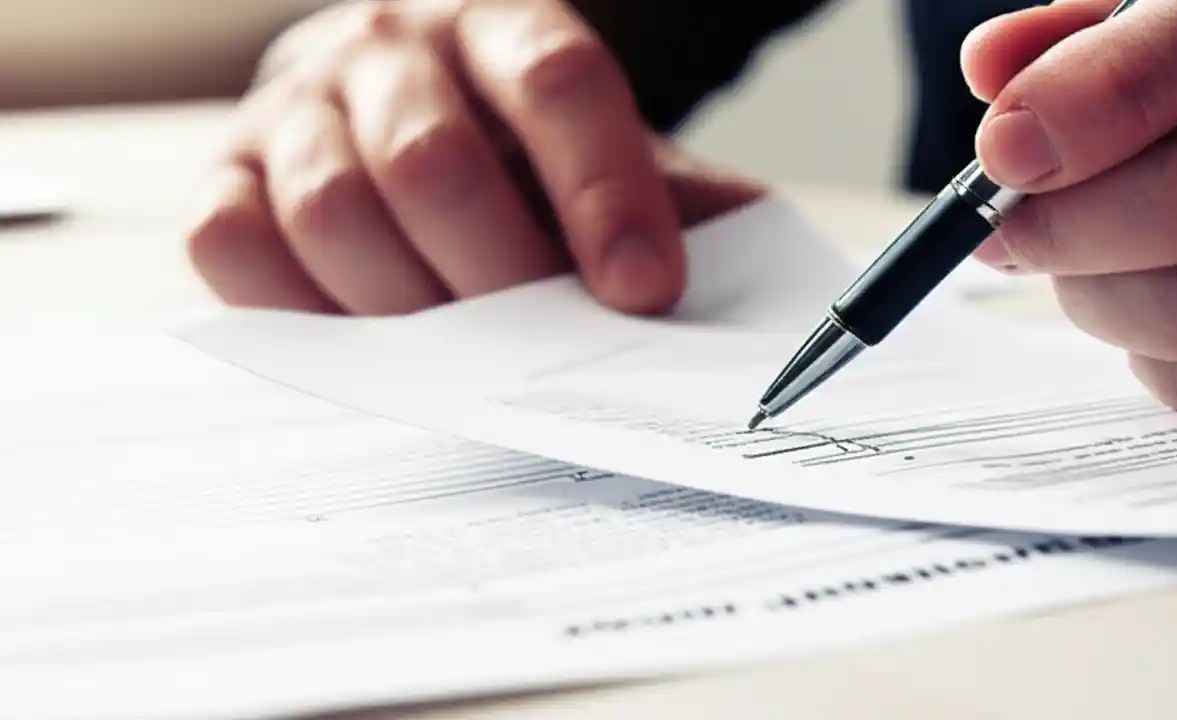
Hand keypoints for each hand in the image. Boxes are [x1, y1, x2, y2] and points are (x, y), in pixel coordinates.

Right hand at [186, 0, 761, 316]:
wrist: (407, 114)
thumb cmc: (522, 159)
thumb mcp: (610, 164)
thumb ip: (675, 215)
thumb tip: (755, 319)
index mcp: (505, 23)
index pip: (560, 85)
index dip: (607, 194)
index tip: (647, 296)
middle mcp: (391, 46)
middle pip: (434, 160)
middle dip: (500, 277)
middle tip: (544, 350)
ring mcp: (298, 107)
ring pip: (334, 211)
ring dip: (410, 309)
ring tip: (464, 358)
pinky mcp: (224, 174)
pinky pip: (231, 245)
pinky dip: (300, 307)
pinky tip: (366, 333)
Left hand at [962, 0, 1176, 418]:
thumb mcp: (1162, 24)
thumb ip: (1091, 40)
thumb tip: (993, 66)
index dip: (1086, 100)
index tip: (1001, 151)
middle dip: (1065, 226)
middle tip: (1009, 229)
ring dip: (1100, 298)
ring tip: (1081, 266)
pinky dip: (1148, 354)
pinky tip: (1146, 299)